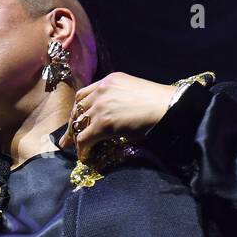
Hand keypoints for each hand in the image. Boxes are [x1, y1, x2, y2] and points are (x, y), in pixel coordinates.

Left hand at [56, 72, 176, 163]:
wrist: (167, 107)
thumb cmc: (157, 102)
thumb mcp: (133, 92)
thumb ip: (118, 99)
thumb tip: (113, 117)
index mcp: (109, 81)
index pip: (84, 94)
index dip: (78, 109)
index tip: (76, 120)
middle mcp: (101, 90)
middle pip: (78, 109)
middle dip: (72, 125)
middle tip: (68, 138)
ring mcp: (100, 106)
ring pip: (79, 124)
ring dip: (76, 138)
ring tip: (75, 149)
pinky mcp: (101, 123)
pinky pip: (84, 139)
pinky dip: (82, 149)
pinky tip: (85, 156)